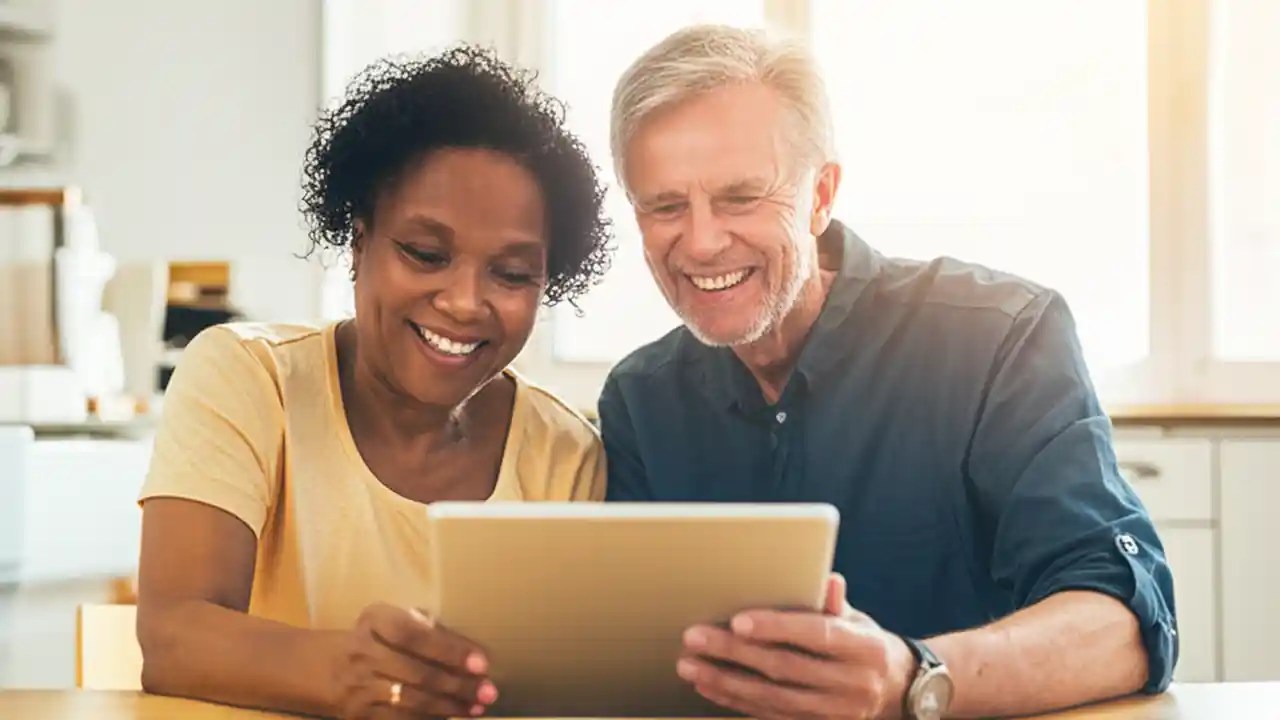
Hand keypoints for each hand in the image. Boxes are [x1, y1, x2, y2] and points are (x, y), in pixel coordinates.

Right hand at [332, 603, 497, 718]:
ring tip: (477, 708)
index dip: (450, 650)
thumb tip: (467, 649)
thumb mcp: (390, 621)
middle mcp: (363, 653)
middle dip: (458, 685)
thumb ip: (424, 628)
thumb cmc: (374, 638)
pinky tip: (451, 718)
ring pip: (412, 701)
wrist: (325, 668)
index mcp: (375, 621)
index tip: (481, 663)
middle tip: (489, 691)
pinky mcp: (358, 716)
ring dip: (449, 707)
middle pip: (418, 672)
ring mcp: (359, 688)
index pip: (415, 636)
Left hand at [677, 573, 916, 719]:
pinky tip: (709, 685)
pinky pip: (770, 716)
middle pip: (785, 668)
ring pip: (771, 698)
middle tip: (696, 637)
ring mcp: (834, 712)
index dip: (778, 627)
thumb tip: (825, 579)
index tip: (739, 620)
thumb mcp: (859, 621)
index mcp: (865, 649)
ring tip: (690, 664)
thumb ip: (834, 604)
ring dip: (725, 681)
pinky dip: (735, 700)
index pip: (817, 635)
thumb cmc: (866, 646)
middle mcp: (852, 685)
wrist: (896, 694)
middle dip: (735, 652)